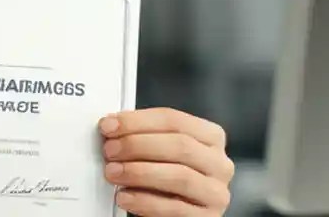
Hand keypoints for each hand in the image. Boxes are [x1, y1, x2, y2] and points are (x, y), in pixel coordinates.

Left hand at [98, 108, 233, 215]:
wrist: (175, 212)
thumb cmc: (167, 178)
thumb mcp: (161, 152)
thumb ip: (144, 136)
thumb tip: (111, 126)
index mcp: (210, 137)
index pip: (174, 120)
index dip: (138, 121)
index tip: (110, 125)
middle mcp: (219, 163)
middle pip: (179, 145)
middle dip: (137, 145)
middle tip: (110, 149)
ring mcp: (216, 192)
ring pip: (179, 176)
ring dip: (139, 172)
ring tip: (113, 172)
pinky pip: (174, 208)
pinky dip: (144, 201)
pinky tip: (125, 196)